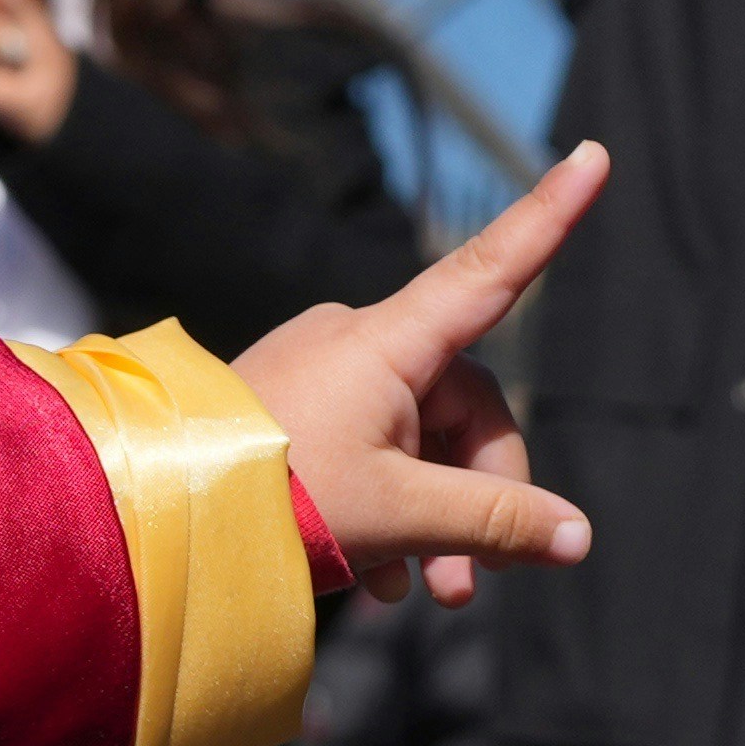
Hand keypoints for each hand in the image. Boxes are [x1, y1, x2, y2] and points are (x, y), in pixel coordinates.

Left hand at [230, 147, 607, 610]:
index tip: (594, 153)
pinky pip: (367, 450)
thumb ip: (491, 522)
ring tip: (420, 593)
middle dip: (478, 495)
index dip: (549, 215)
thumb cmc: (271, 503)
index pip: (491, 269)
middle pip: (464, 405)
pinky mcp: (291, 410)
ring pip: (417, 439)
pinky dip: (385, 510)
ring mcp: (319, 374)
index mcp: (387, 343)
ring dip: (432, 518)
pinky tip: (375, 578)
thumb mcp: (397, 517)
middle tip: (466, 587)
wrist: (150, 522)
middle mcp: (356, 342)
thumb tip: (578, 537)